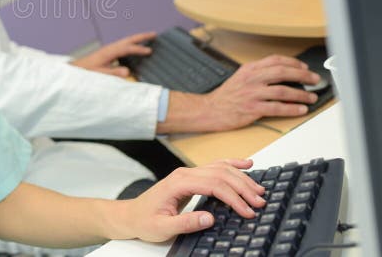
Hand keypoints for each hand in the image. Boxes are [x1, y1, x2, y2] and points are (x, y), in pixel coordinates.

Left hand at [70, 32, 155, 75]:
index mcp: (109, 52)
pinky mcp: (108, 52)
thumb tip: (128, 72)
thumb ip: (113, 73)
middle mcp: (110, 48)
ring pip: (126, 41)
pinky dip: (132, 44)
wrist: (76, 69)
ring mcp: (109, 49)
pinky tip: (136, 48)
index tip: (150, 51)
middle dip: (142, 36)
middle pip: (128, 40)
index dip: (139, 49)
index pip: (127, 48)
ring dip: (137, 39)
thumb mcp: (100, 74)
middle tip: (155, 34)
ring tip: (149, 37)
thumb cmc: (87, 72)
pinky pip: (123, 46)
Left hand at [120, 159, 265, 241]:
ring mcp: (188, 173)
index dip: (233, 198)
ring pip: (220, 169)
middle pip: (220, 174)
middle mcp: (184, 173)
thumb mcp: (163, 227)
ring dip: (241, 178)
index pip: (213, 184)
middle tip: (260, 202)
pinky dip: (232, 165)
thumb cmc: (145, 220)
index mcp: (178, 182)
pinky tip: (246, 164)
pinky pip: (215, 167)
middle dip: (242, 187)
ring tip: (259, 190)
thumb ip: (185, 223)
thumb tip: (210, 218)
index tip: (248, 211)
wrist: (131, 215)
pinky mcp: (191, 177)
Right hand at [202, 54, 321, 130]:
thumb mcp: (241, 78)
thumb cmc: (226, 96)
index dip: (293, 62)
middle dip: (302, 75)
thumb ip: (259, 75)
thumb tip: (284, 77)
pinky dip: (291, 108)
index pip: (275, 60)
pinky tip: (300, 109)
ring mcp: (251, 93)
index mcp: (249, 69)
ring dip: (301, 94)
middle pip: (282, 72)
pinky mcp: (252, 109)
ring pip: (282, 90)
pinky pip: (276, 108)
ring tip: (311, 97)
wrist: (210, 110)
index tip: (304, 67)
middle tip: (314, 79)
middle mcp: (251, 79)